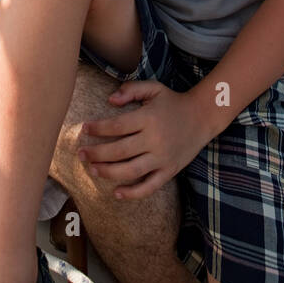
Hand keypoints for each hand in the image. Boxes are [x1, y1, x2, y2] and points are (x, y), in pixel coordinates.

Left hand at [77, 79, 216, 199]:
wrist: (203, 117)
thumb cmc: (173, 101)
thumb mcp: (154, 89)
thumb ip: (131, 90)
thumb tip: (110, 100)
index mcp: (148, 118)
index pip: (117, 126)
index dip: (98, 128)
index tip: (84, 129)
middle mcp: (155, 139)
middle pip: (120, 150)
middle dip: (97, 153)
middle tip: (80, 154)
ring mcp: (162, 158)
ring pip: (131, 170)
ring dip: (108, 172)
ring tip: (92, 170)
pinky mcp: (169, 171)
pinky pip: (149, 186)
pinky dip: (133, 193)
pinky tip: (116, 193)